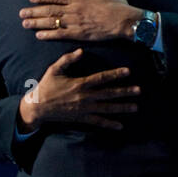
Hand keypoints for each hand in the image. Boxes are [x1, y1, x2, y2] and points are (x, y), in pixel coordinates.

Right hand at [18, 49, 139, 131]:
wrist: (38, 107)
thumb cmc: (46, 86)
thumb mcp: (54, 69)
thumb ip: (67, 59)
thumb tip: (81, 51)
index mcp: (80, 84)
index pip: (101, 78)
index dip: (115, 74)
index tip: (128, 71)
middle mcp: (85, 97)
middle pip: (109, 94)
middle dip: (125, 92)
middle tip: (139, 91)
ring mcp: (84, 109)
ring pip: (107, 108)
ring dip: (121, 108)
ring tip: (135, 107)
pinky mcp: (81, 118)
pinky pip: (97, 122)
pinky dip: (109, 124)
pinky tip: (120, 125)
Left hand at [19, 0, 137, 40]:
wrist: (125, 21)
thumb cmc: (118, 4)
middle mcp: (74, 10)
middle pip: (49, 10)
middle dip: (34, 11)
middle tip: (21, 13)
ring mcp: (76, 23)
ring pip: (52, 22)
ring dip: (37, 23)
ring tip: (25, 24)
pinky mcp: (80, 34)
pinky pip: (61, 34)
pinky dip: (49, 35)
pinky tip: (39, 35)